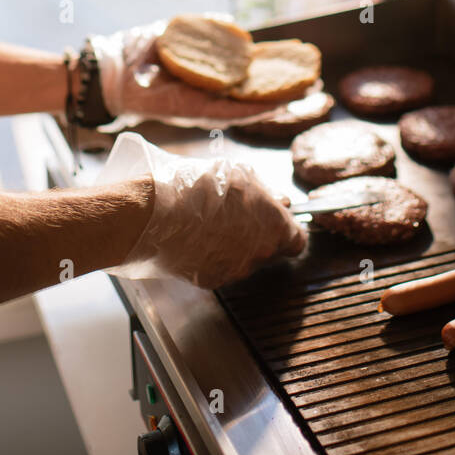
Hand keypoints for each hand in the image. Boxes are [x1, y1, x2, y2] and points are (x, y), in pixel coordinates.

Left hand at [90, 18, 304, 128]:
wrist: (108, 70)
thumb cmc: (136, 51)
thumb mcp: (174, 31)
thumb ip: (203, 28)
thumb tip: (231, 22)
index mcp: (205, 75)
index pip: (244, 73)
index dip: (271, 69)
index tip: (296, 62)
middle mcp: (208, 93)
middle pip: (253, 93)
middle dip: (283, 88)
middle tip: (313, 81)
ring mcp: (202, 105)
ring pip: (247, 107)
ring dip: (277, 102)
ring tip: (305, 93)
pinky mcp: (192, 113)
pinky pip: (227, 114)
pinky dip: (252, 111)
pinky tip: (275, 105)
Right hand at [101, 131, 306, 287]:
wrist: (157, 214)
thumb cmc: (199, 187)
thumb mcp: (240, 174)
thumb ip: (265, 191)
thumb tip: (279, 200)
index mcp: (274, 226)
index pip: (297, 240)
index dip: (287, 229)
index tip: (277, 221)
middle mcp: (260, 254)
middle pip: (270, 250)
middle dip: (258, 235)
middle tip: (237, 216)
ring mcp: (235, 270)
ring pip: (244, 260)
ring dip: (234, 246)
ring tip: (210, 224)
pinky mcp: (211, 280)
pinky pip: (219, 268)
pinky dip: (212, 256)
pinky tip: (196, 238)